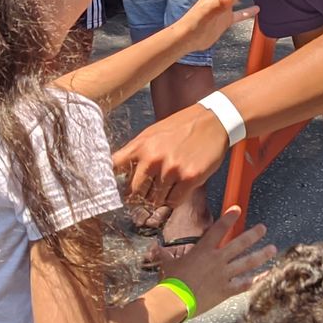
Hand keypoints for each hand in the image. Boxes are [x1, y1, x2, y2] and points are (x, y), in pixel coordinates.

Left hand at [114, 104, 231, 215]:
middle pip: (134, 192)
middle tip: (144, 197)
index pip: (114, 168)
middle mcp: (153, 158)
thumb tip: (118, 172)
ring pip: (154, 200)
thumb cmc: (182, 127)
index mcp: (141, 146)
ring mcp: (171, 170)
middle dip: (138, 197)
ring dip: (158, 199)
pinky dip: (173, 200)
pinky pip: (173, 202)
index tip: (111, 191)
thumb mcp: (152, 133)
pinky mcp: (189, 178)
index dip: (109, 182)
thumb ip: (136, 152)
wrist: (213, 121)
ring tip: (166, 188)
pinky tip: (177, 190)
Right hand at [162, 206, 275, 316]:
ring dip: (261, 255)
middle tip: (263, 228)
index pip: (218, 229)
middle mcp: (217, 260)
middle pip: (239, 244)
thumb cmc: (170, 281)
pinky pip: (244, 285)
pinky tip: (264, 276)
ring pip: (247, 263)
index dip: (229, 218)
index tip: (237, 209)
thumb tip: (155, 248)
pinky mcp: (226, 290)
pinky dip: (255, 280)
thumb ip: (165, 254)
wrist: (175, 300)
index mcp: (203, 250)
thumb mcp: (168, 264)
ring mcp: (224, 275)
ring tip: (272, 248)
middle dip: (253, 234)